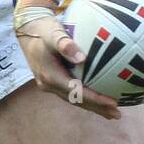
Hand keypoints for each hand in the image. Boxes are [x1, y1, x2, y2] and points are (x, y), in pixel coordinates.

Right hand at [15, 2, 120, 118]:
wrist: (26, 29)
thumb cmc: (43, 29)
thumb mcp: (53, 32)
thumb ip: (65, 44)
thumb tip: (82, 58)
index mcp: (50, 75)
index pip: (76, 91)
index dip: (95, 99)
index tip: (113, 102)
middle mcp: (48, 84)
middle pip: (76, 100)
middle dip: (97, 108)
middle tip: (117, 114)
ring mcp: (49, 84)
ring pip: (73, 99)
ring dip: (92, 106)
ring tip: (111, 113)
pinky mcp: (52, 81)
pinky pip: (71, 93)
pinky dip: (86, 98)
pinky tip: (98, 99)